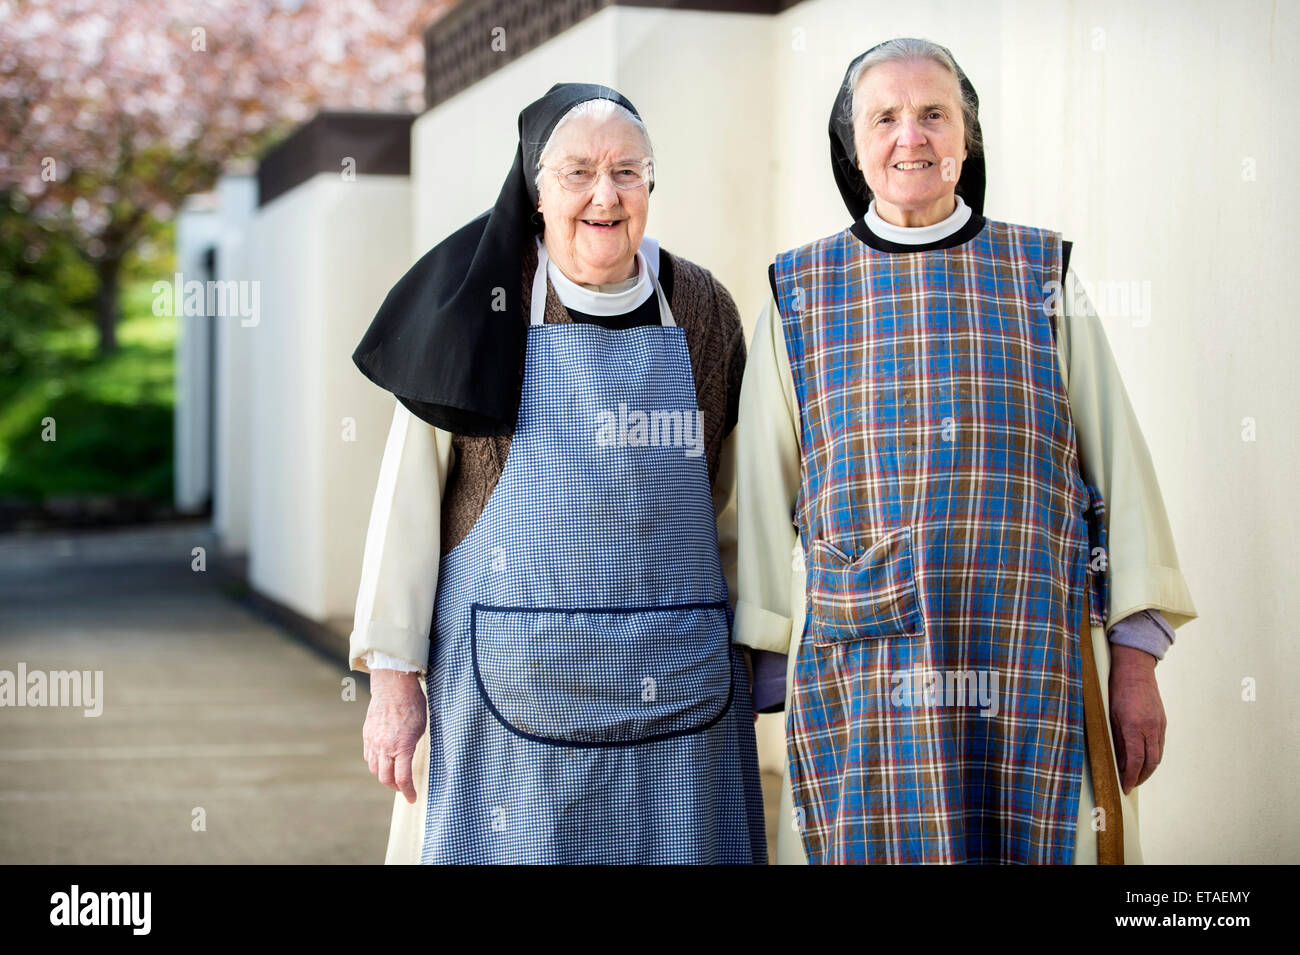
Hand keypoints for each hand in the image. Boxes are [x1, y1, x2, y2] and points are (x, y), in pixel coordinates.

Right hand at [363, 669, 426, 803]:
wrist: (394, 687)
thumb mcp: (421, 729)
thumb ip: (413, 748)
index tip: (413, 798)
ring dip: (385, 776)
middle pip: (385, 778)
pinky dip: (376, 763)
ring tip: (395, 774)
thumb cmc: (413, 706)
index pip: (402, 779)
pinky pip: (369, 757)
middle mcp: (385, 747)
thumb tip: (410, 762)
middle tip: (405, 788)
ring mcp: (373, 741)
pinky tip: (385, 760)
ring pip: (375, 769)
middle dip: (396, 787)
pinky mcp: (367, 736)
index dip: (408, 792)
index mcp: (402, 746)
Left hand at [1108, 645, 1165, 793]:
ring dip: (1148, 769)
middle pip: (1151, 762)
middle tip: (1130, 785)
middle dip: (1141, 777)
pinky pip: (1160, 744)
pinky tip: (1144, 760)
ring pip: (1158, 755)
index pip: (1136, 760)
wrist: (1135, 670)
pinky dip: (1153, 756)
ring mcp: (1160, 725)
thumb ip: (1116, 739)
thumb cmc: (1117, 690)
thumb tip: (1118, 761)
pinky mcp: (1163, 721)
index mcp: (1135, 726)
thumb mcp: (1110, 714)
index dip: (1130, 776)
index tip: (1124, 787)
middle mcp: (1151, 728)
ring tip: (1136, 776)